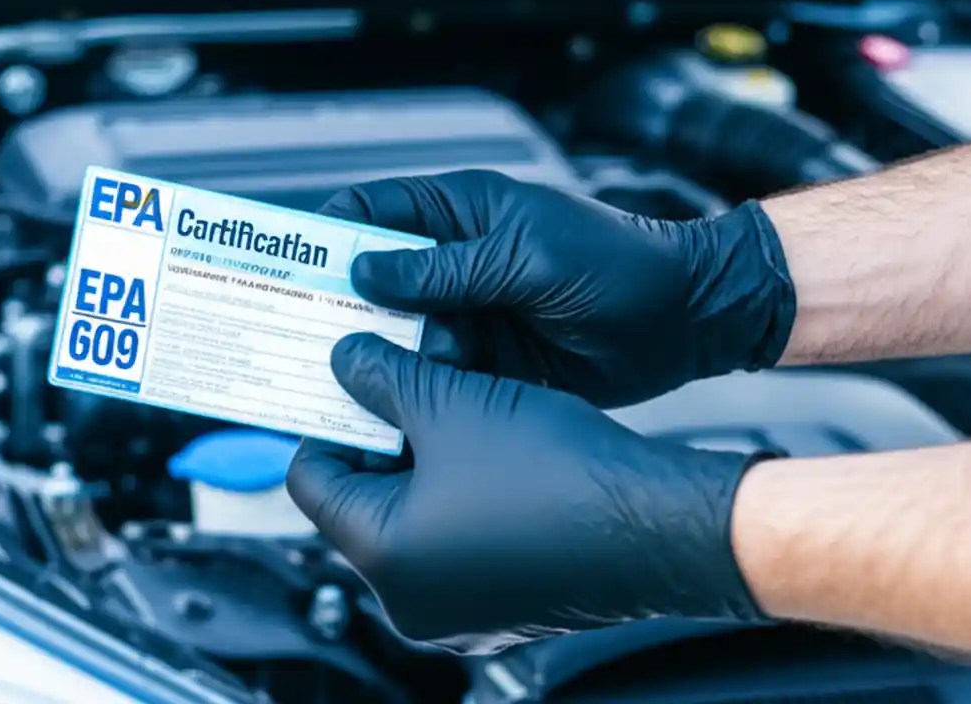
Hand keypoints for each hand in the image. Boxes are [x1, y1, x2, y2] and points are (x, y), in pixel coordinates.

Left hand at [287, 333, 768, 654]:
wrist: (658, 523)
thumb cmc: (556, 472)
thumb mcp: (452, 403)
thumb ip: (383, 377)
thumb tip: (347, 359)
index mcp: (382, 557)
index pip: (312, 480)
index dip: (326, 421)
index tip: (345, 384)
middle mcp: (411, 601)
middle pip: (364, 500)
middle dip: (383, 437)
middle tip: (403, 384)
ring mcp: (461, 612)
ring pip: (416, 520)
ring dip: (426, 462)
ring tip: (456, 406)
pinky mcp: (506, 609)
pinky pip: (460, 545)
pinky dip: (464, 497)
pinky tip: (496, 451)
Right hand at [321, 170, 795, 407]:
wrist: (684, 321)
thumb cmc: (615, 264)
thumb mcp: (526, 258)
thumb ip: (445, 269)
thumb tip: (362, 274)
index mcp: (459, 216)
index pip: (372, 215)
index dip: (326, 238)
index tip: (287, 270)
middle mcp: (452, 265)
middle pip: (371, 285)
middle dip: (339, 311)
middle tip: (297, 342)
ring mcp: (466, 315)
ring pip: (397, 338)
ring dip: (379, 359)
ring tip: (353, 385)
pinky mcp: (483, 364)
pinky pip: (431, 377)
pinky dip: (413, 393)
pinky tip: (391, 412)